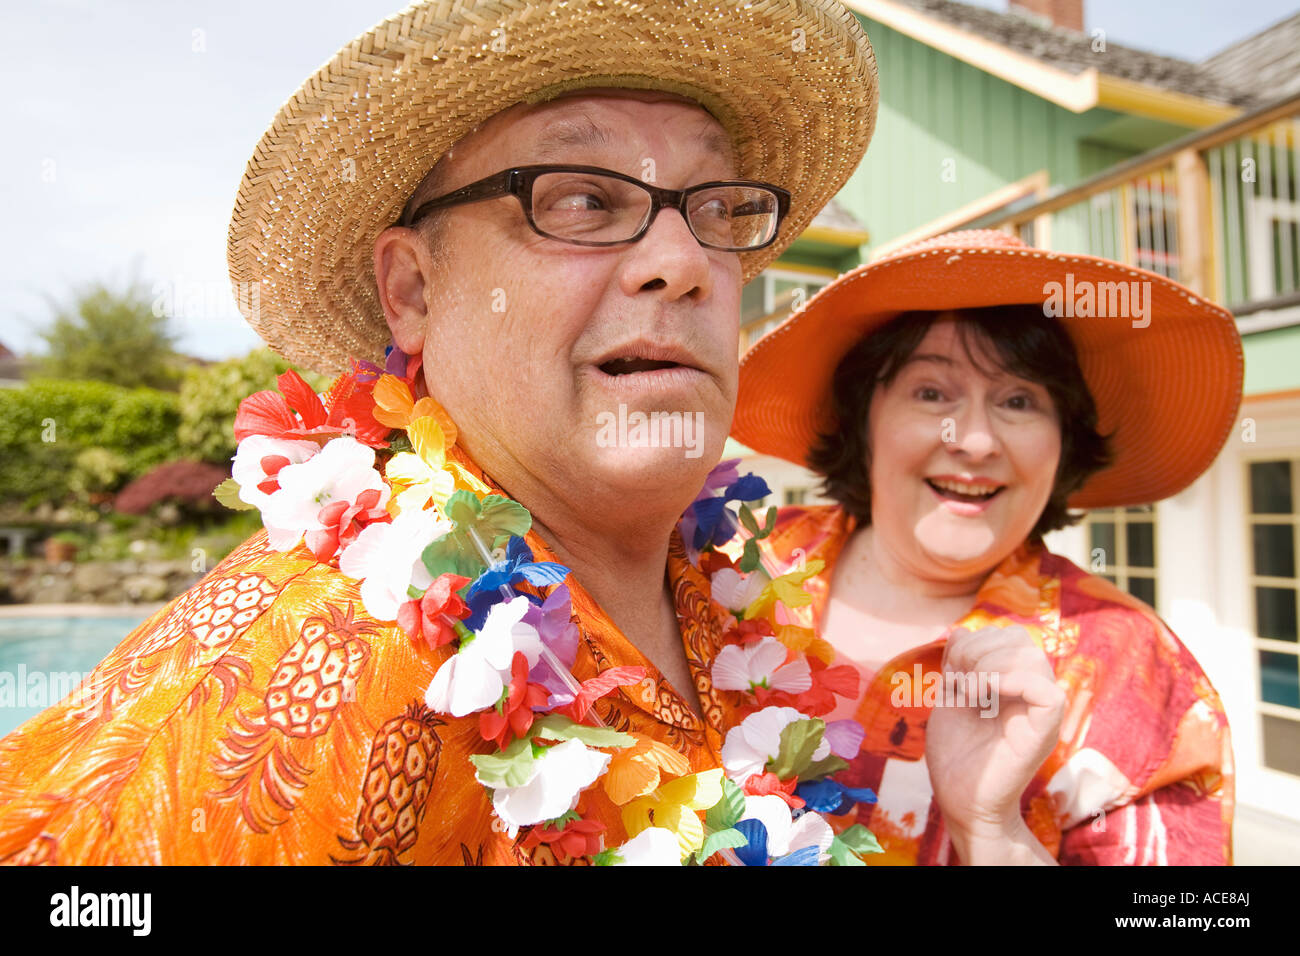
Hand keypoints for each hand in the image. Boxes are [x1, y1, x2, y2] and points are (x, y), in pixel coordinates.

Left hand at [924, 624, 1064, 853]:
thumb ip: (958, 663)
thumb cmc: (956, 754)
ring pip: (1032, 656)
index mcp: (1014, 683)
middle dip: (979, 649)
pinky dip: (1008, 680)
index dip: (976, 641)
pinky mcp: (1046, 729)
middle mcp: (1034, 693)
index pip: (1008, 636)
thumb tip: (960, 628)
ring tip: (967, 693)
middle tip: (959, 682)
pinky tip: (981, 697)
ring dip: (988, 664)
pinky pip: (1046, 688)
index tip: (953, 672)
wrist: (959, 798)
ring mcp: (1043, 711)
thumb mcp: (951, 696)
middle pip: (1021, 640)